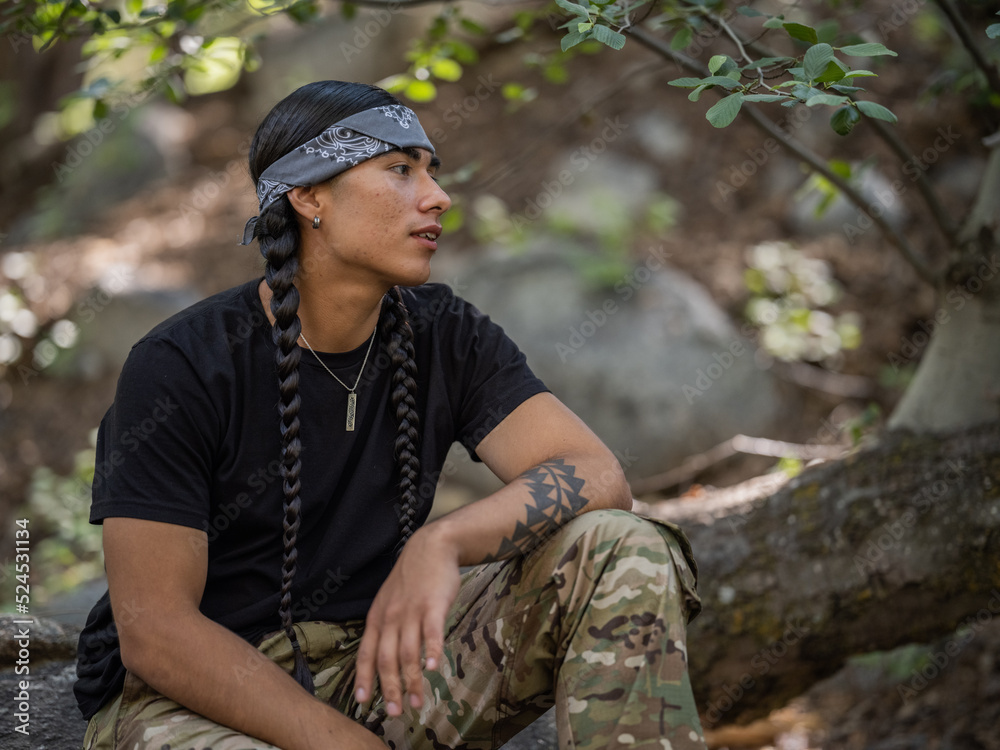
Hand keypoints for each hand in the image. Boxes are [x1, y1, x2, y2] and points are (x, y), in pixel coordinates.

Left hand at [354, 524, 460, 716]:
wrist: (432, 546)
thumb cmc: (413, 577)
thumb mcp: (389, 599)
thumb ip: (386, 625)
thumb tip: (384, 655)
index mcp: (378, 617)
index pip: (366, 653)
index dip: (363, 678)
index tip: (362, 702)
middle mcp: (391, 617)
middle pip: (386, 659)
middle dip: (389, 688)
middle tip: (393, 712)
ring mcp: (412, 612)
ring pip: (408, 653)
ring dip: (412, 681)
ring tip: (417, 703)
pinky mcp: (433, 606)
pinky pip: (432, 632)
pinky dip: (432, 652)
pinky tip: (435, 669)